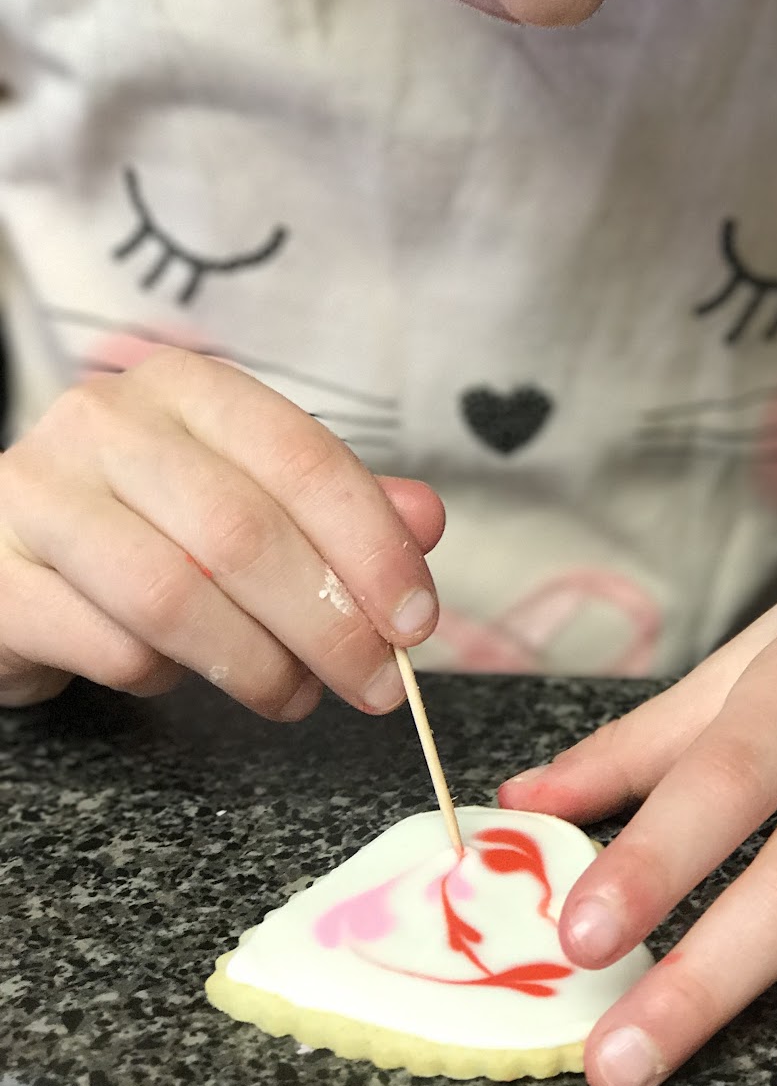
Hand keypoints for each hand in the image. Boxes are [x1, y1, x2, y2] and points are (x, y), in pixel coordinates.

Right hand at [0, 348, 443, 715]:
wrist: (7, 553)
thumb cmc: (143, 523)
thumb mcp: (245, 497)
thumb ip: (336, 507)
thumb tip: (426, 519)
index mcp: (185, 388)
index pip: (301, 457)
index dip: (372, 546)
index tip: (416, 621)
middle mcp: (104, 423)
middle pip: (242, 532)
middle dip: (328, 625)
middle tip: (374, 686)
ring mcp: (36, 495)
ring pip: (174, 596)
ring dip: (257, 665)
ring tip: (293, 698)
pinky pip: (108, 646)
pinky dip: (165, 678)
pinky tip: (179, 676)